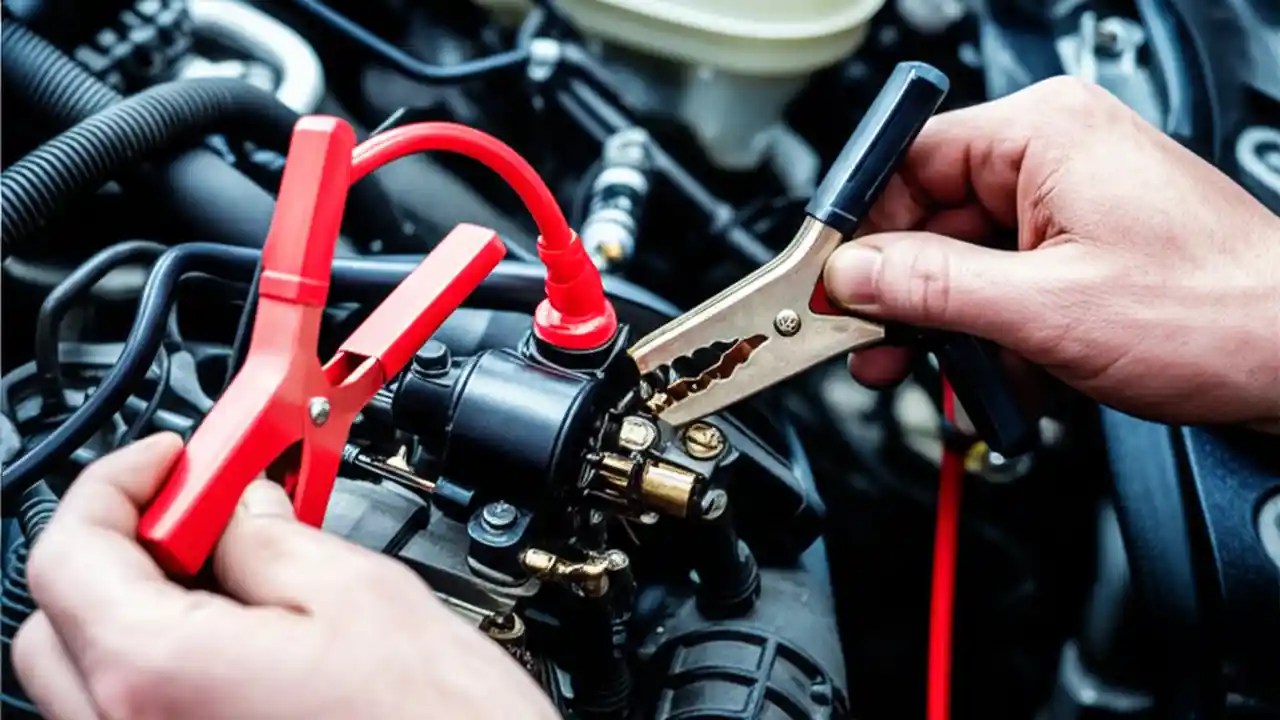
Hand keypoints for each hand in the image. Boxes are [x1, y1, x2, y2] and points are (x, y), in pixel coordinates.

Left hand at [14, 433, 557, 719]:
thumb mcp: (362, 595)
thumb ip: (274, 537)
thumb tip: (241, 509)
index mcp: (157, 674)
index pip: (70, 552)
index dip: (117, 483)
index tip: (172, 460)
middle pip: (62, 617)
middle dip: (127, 545)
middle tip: (208, 509)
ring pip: (94, 673)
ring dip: (146, 606)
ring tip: (237, 572)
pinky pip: (138, 715)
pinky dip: (169, 664)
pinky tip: (245, 638)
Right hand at [823, 77, 1278, 426]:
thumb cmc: (1217, 312)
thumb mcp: (1044, 307)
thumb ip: (930, 287)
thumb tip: (849, 273)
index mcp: (1043, 133)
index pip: (905, 160)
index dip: (857, 227)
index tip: (827, 280)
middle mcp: (1053, 157)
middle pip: (927, 219)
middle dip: (899, 294)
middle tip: (871, 344)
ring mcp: (1067, 207)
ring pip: (961, 263)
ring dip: (946, 328)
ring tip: (942, 374)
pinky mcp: (1080, 252)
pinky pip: (1001, 287)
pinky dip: (991, 338)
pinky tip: (1001, 378)